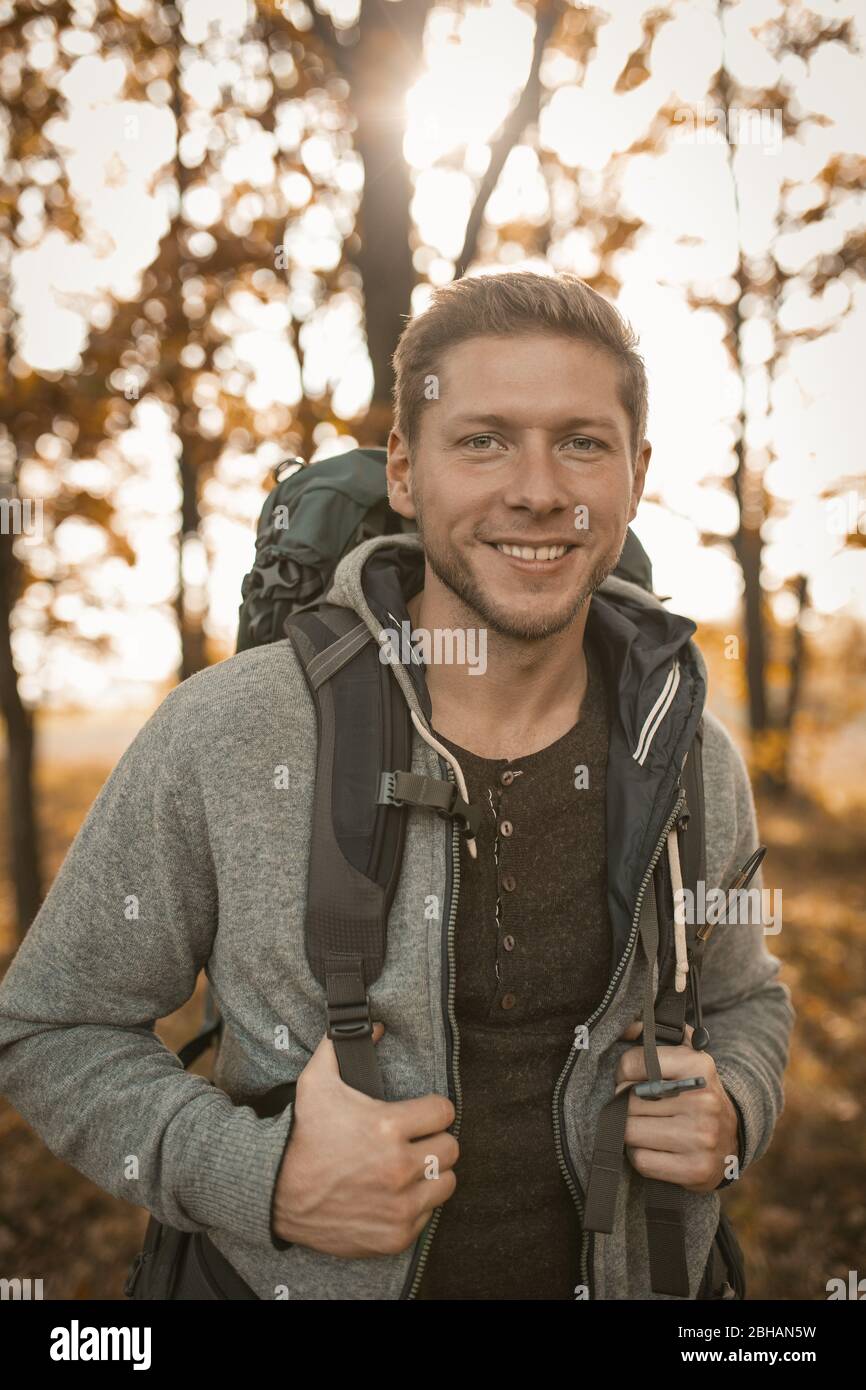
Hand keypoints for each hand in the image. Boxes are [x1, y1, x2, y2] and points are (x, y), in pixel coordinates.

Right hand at [272, 1023, 458, 1256]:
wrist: (275, 1193)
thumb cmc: (301, 1136)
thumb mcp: (316, 1083)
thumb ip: (342, 1046)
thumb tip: (376, 1025)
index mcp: (388, 1127)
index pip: (444, 1112)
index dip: (433, 1109)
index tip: (422, 1114)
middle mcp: (399, 1168)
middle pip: (451, 1149)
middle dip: (435, 1141)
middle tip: (417, 1141)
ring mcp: (399, 1205)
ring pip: (446, 1182)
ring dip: (431, 1174)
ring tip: (411, 1168)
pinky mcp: (395, 1235)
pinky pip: (428, 1216)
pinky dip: (416, 1206)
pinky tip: (396, 1195)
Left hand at [614, 1020, 738, 1192]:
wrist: (732, 1138)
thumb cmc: (697, 1092)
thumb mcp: (686, 1054)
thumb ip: (654, 1034)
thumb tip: (625, 1026)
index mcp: (699, 1066)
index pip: (633, 1063)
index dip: (624, 1071)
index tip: (630, 1077)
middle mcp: (703, 1101)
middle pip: (628, 1101)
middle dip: (624, 1103)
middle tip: (639, 1105)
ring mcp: (700, 1138)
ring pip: (630, 1132)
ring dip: (631, 1130)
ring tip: (648, 1125)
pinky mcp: (695, 1170)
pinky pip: (642, 1160)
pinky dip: (641, 1155)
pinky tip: (656, 1147)